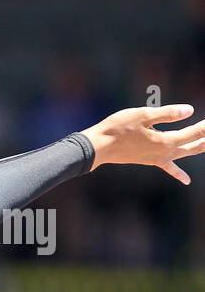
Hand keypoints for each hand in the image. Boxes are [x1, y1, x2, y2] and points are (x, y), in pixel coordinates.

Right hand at [81, 104, 204, 184]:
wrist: (98, 147)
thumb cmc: (117, 128)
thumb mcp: (143, 115)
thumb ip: (167, 113)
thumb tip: (189, 110)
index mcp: (165, 141)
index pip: (193, 132)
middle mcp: (165, 152)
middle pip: (194, 146)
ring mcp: (158, 158)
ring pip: (185, 154)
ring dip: (199, 148)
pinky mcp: (150, 160)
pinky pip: (169, 167)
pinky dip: (179, 174)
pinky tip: (187, 180)